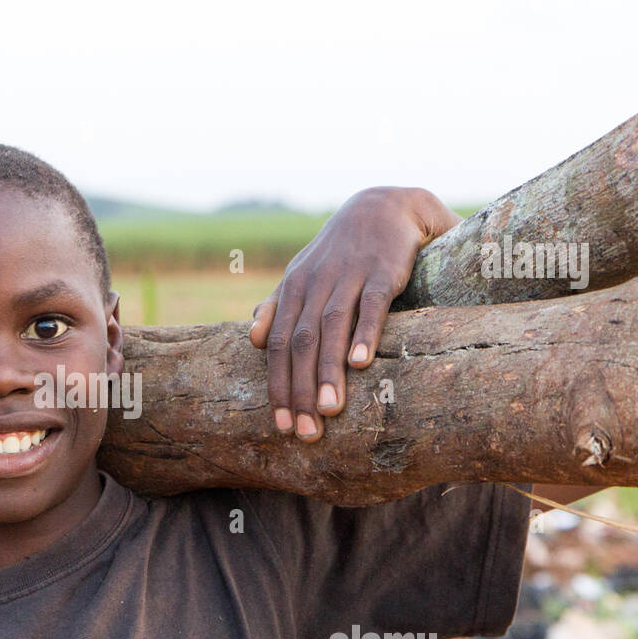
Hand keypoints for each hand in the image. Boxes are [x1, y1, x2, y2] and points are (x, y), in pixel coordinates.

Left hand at [249, 186, 460, 441]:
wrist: (384, 206)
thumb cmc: (340, 251)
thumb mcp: (302, 274)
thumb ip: (278, 306)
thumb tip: (253, 339)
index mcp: (293, 290)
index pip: (279, 346)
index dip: (278, 386)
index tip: (281, 425)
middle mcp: (314, 285)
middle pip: (301, 344)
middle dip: (301, 391)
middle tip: (305, 432)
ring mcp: (348, 277)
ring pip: (331, 329)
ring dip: (329, 372)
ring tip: (329, 411)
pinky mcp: (382, 271)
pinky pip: (370, 305)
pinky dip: (364, 334)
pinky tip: (361, 365)